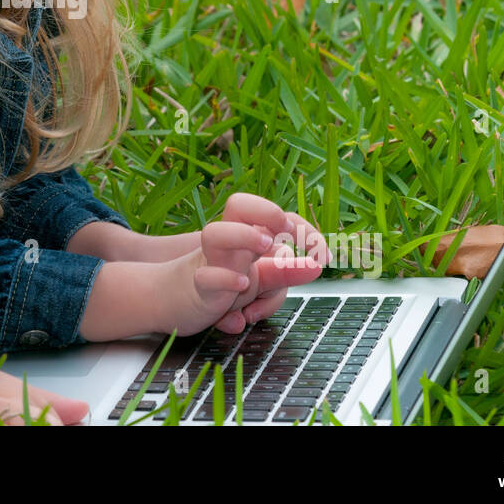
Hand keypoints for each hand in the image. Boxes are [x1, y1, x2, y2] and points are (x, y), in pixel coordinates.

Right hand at [203, 192, 329, 331]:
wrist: (178, 298)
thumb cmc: (225, 282)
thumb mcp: (262, 279)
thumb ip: (287, 272)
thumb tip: (317, 266)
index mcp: (249, 235)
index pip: (279, 217)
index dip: (307, 231)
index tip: (325, 256)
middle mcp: (230, 242)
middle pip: (238, 205)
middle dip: (266, 211)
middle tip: (285, 230)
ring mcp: (212, 260)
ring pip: (215, 233)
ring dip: (243, 236)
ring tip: (265, 244)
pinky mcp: (199, 285)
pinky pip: (206, 277)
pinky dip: (225, 279)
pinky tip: (242, 285)